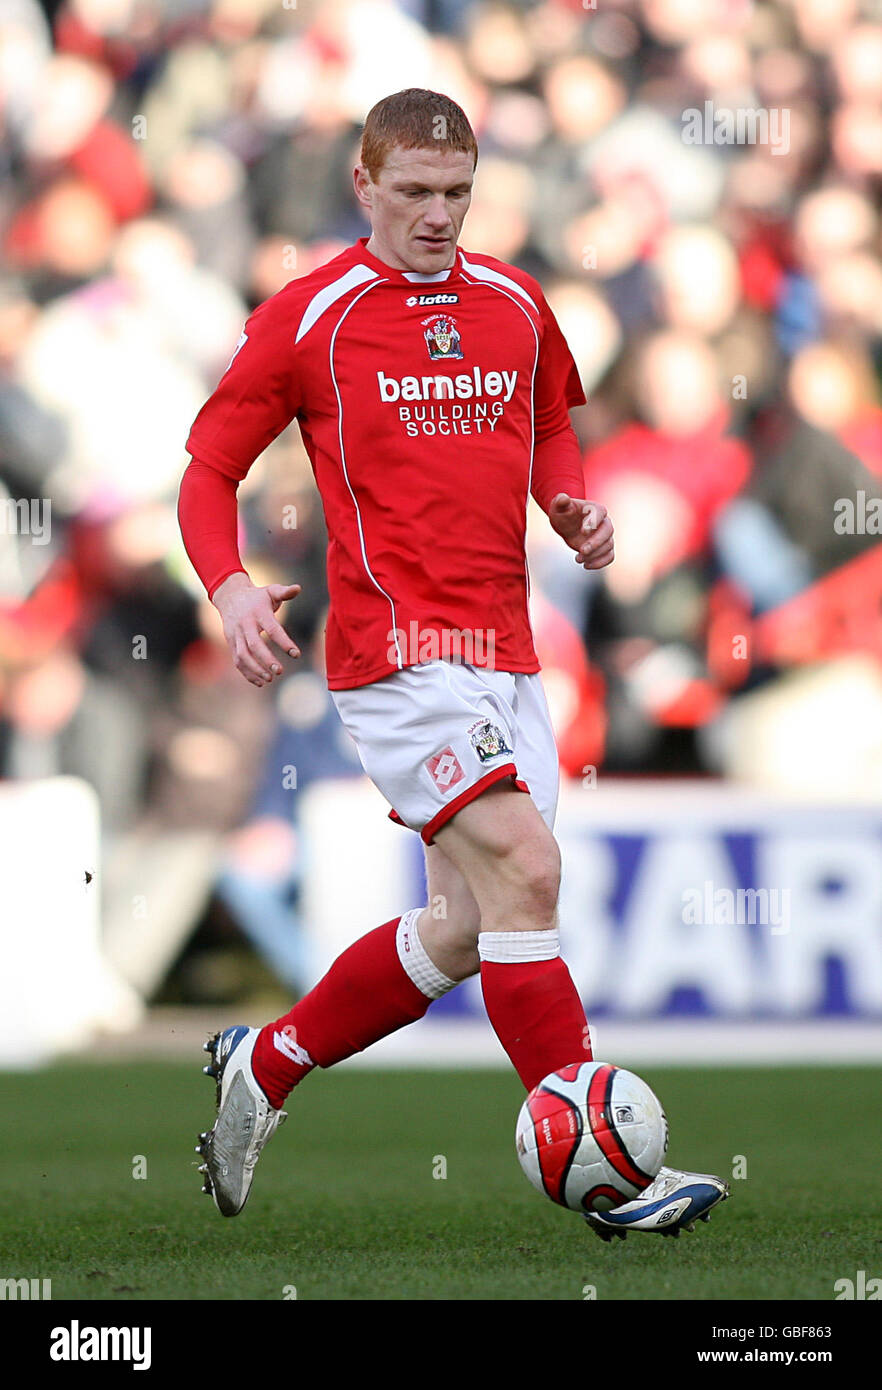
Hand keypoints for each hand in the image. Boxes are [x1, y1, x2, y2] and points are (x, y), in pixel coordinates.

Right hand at [212, 572, 300, 686]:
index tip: (296, 654)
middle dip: (266, 659)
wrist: (230, 596)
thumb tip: (298, 588)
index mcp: (258, 612)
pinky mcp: (231, 643)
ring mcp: (236, 634)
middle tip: (279, 671)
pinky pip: (237, 660)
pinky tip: (260, 682)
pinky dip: (247, 673)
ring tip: (270, 678)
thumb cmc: (257, 596)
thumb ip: (284, 592)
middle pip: (254, 645)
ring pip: (243, 655)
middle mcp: (245, 624)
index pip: (272, 629)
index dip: (284, 642)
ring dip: (255, 669)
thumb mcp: (270, 591)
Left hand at [548, 494, 614, 568]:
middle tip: (582, 550)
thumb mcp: (558, 507)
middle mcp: (604, 522)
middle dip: (596, 542)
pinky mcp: (604, 548)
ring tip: (578, 559)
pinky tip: (586, 565)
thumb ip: (560, 502)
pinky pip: (609, 556)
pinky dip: (600, 563)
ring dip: (594, 555)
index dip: (593, 522)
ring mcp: (605, 536)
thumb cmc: (563, 513)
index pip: (600, 513)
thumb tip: (563, 498)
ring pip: (609, 546)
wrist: (566, 524)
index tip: (583, 531)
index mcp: (595, 509)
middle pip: (608, 531)